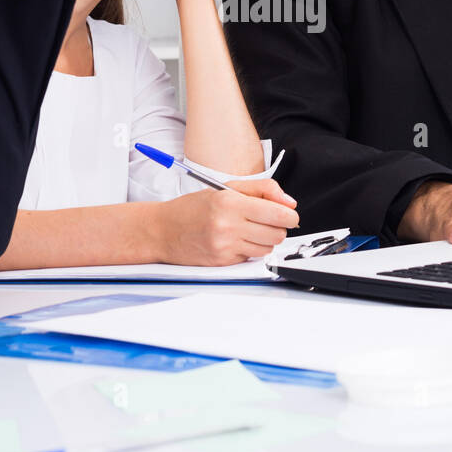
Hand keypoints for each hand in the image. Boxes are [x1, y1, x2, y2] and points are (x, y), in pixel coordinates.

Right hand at [155, 177, 298, 264]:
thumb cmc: (193, 208)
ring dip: (264, 240)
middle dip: (278, 228)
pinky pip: (250, 258)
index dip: (289, 215)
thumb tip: (289, 202)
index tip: (289, 214)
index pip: (278, 214)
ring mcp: (225, 247)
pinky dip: (248, 250)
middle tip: (267, 221)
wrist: (162, 231)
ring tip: (248, 230)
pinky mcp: (222, 263)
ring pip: (267, 248)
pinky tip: (234, 240)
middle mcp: (228, 226)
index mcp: (230, 203)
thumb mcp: (226, 188)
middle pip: (277, 234)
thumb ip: (262, 189)